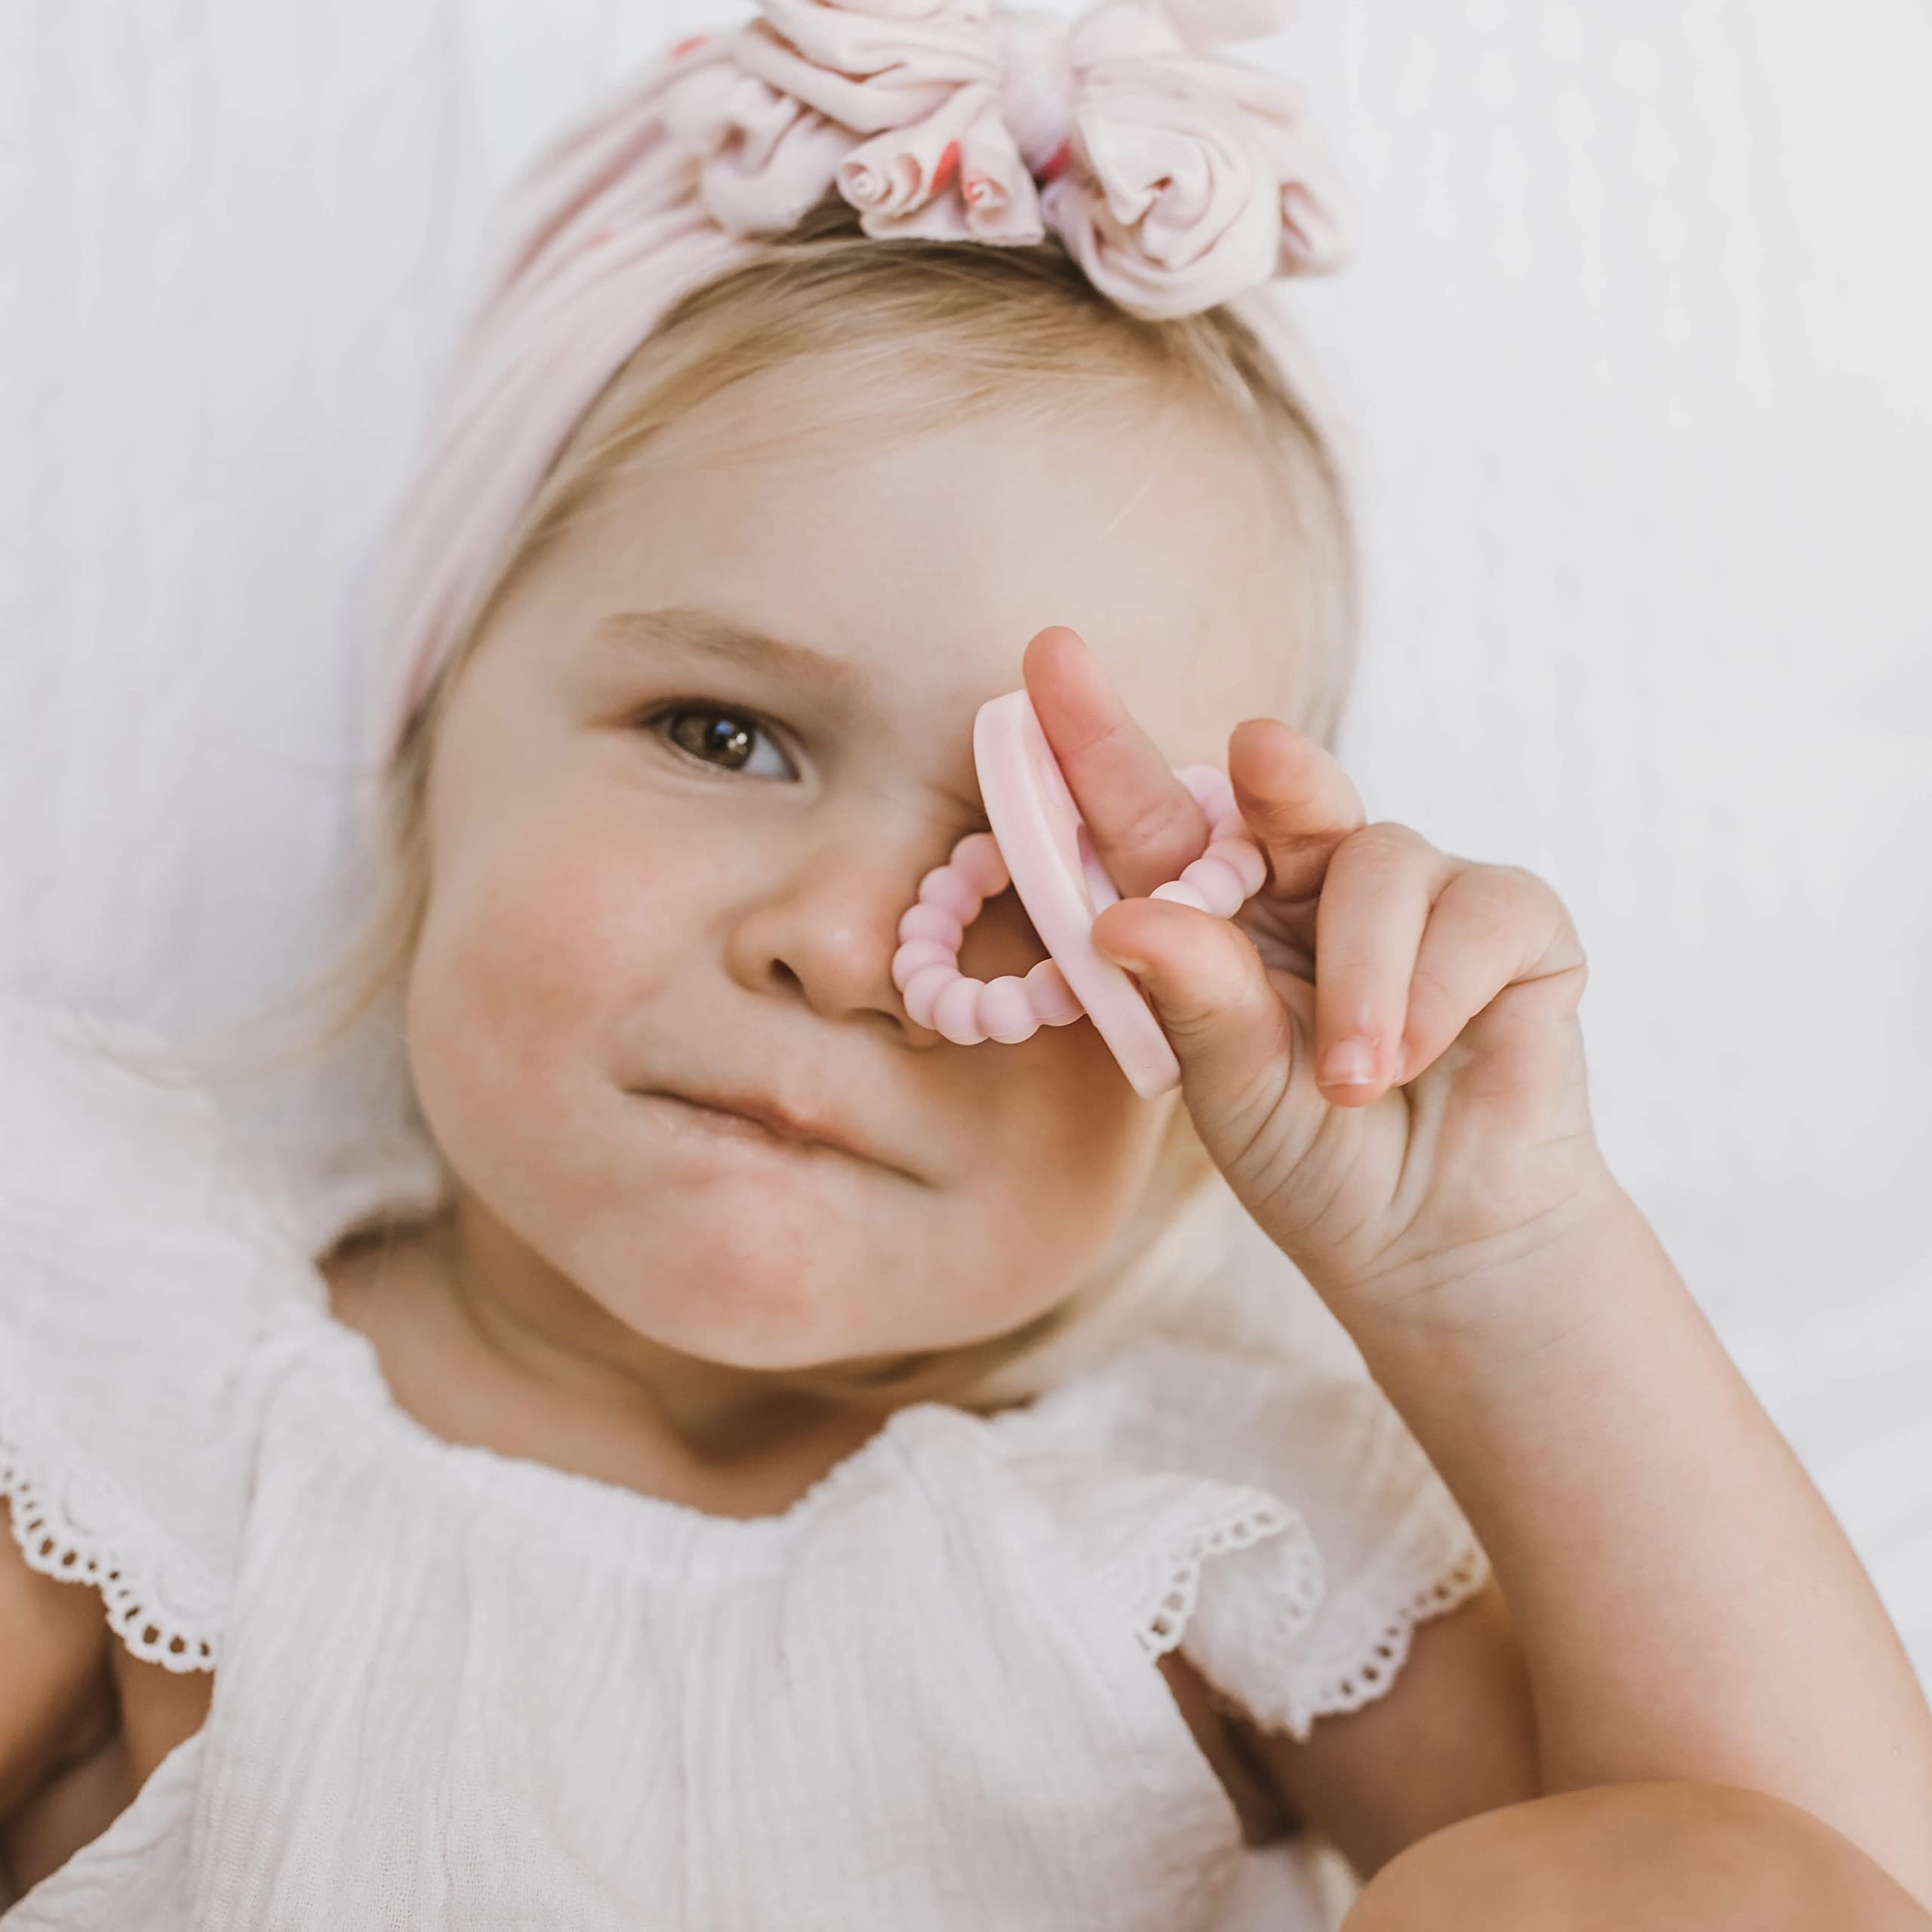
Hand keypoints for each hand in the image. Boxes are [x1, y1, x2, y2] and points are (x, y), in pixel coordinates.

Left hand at [1019, 624, 1616, 1329]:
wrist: (1434, 1243)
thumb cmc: (1315, 1160)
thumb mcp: (1228, 1083)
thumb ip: (1186, 994)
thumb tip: (1122, 913)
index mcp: (1220, 911)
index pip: (1151, 816)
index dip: (1098, 740)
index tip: (1045, 656)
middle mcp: (1311, 880)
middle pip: (1280, 784)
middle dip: (1274, 768)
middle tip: (1258, 754)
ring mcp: (1415, 892)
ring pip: (1379, 859)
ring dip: (1360, 980)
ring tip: (1353, 1081)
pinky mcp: (1510, 920)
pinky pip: (1474, 908)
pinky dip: (1435, 991)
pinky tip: (1416, 1060)